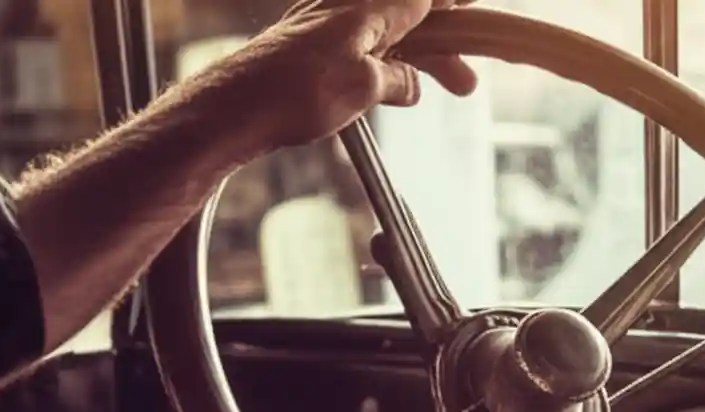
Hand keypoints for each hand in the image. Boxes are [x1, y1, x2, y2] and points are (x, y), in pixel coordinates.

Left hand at [196, 0, 477, 156]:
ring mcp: (323, 30)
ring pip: (383, 37)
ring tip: (434, 93)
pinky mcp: (307, 52)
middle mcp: (345, 12)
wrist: (231, 108)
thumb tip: (412, 82)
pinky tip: (388, 90)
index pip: (421, 0)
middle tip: (465, 82)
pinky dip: (383, 66)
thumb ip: (396, 79)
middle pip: (406, 19)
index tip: (473, 8)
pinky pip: (359, 50)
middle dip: (440, 48)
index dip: (451, 6)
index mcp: (366, 11)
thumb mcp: (362, 85)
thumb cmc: (294, 91)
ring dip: (413, 61)